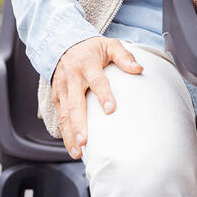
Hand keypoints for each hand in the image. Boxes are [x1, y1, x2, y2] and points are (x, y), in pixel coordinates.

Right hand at [51, 36, 142, 158]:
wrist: (64, 44)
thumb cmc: (91, 48)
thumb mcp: (109, 45)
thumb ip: (124, 56)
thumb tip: (139, 69)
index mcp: (87, 64)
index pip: (96, 80)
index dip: (103, 94)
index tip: (110, 110)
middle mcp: (72, 77)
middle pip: (75, 103)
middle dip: (79, 123)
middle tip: (85, 141)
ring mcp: (62, 88)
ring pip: (65, 114)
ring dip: (70, 134)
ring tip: (77, 152)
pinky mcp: (57, 97)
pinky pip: (60, 117)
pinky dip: (65, 133)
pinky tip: (72, 147)